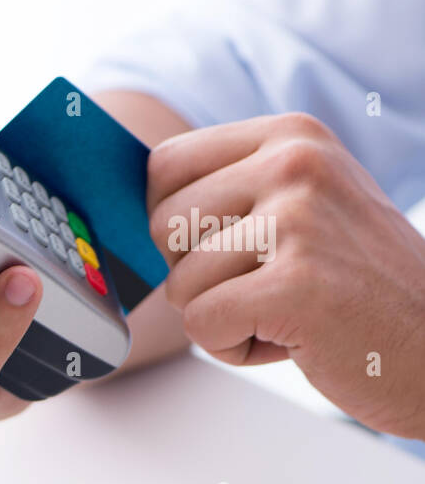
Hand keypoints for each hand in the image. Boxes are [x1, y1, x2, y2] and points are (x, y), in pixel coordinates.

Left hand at [149, 113, 424, 438]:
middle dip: (198, 277)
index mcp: (291, 136)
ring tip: (290, 312)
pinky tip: (294, 339)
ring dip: (223, 318)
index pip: (163, 167)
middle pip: (161, 227)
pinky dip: (235, 347)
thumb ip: (228, 193)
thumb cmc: (357, 287)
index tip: (229, 249)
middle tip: (269, 287)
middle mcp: (295, 162)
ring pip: (180, 284)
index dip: (174, 225)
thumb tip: (127, 204)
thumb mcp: (300, 207)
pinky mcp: (297, 283)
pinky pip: (201, 325)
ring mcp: (298, 219)